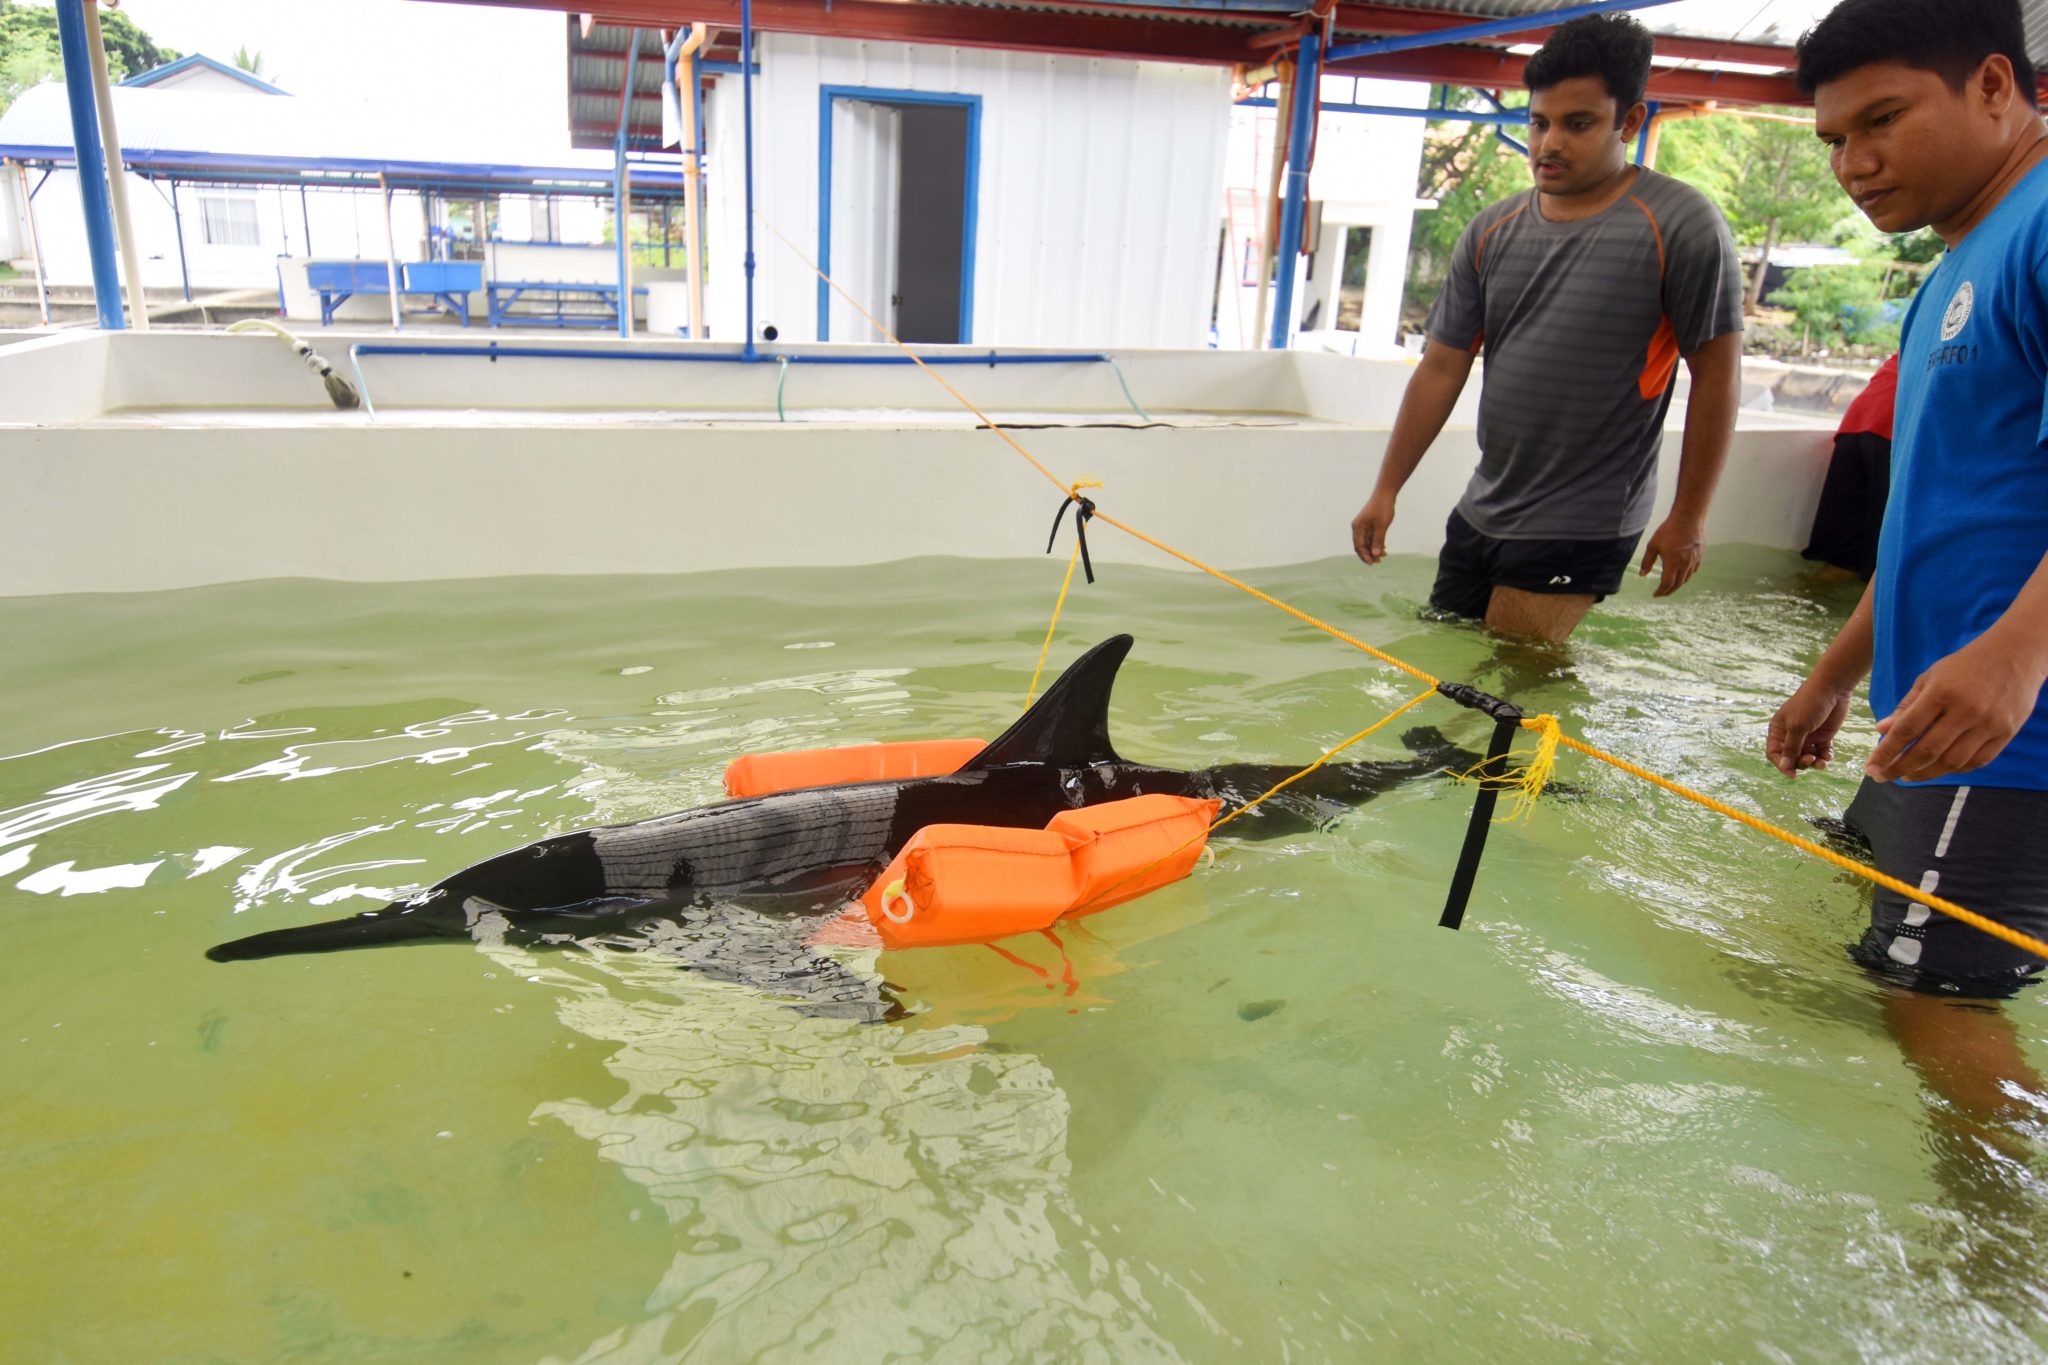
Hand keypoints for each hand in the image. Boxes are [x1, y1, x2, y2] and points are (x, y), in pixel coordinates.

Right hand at [1351, 493, 1395, 564]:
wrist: (1385, 493)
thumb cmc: (1382, 508)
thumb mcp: (1381, 526)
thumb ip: (1378, 541)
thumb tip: (1375, 555)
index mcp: (1357, 528)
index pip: (1358, 546)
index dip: (1365, 556)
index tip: (1373, 563)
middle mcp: (1358, 528)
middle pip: (1361, 546)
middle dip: (1369, 554)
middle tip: (1379, 561)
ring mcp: (1364, 526)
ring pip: (1367, 542)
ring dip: (1374, 549)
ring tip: (1384, 555)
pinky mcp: (1369, 524)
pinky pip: (1371, 537)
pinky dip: (1376, 543)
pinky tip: (1384, 548)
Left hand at [1639, 515, 1704, 597]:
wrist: (1688, 518)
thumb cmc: (1669, 530)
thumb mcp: (1653, 545)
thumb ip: (1647, 561)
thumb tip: (1642, 574)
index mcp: (1672, 563)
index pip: (1667, 584)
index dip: (1661, 591)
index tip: (1655, 595)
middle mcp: (1685, 565)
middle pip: (1677, 584)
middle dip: (1669, 591)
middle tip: (1662, 593)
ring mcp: (1694, 561)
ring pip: (1686, 578)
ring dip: (1678, 585)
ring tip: (1670, 586)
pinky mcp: (1700, 556)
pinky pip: (1693, 571)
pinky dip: (1686, 576)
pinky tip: (1682, 575)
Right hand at [1768, 676, 1854, 777]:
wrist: (1833, 689)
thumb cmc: (1810, 704)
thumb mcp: (1798, 726)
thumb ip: (1791, 748)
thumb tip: (1785, 766)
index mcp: (1779, 730)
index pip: (1774, 753)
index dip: (1782, 765)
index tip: (1793, 774)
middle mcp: (1791, 735)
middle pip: (1791, 758)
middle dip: (1801, 762)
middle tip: (1811, 760)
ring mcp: (1807, 736)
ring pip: (1807, 758)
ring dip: (1814, 763)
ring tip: (1822, 762)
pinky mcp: (1822, 736)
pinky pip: (1821, 753)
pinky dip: (1824, 757)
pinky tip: (1828, 756)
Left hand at [1865, 636, 2047, 781]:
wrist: (2015, 655)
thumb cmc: (1964, 666)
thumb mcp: (1930, 678)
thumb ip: (1906, 706)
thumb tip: (1881, 731)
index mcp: (1942, 693)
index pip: (1908, 729)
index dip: (1886, 752)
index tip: (1871, 767)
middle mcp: (1966, 711)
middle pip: (1928, 750)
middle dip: (1900, 768)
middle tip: (1882, 777)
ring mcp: (1988, 724)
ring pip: (1952, 761)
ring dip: (1925, 774)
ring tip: (1906, 776)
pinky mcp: (2006, 733)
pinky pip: (1976, 761)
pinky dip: (1953, 770)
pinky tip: (1936, 770)